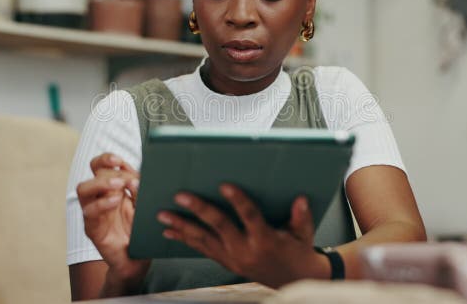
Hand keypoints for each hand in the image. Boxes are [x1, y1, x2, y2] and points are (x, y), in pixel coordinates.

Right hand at [76, 153, 149, 282]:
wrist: (137, 259)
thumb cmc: (139, 230)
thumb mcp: (144, 204)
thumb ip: (139, 189)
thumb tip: (133, 177)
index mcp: (111, 188)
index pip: (99, 165)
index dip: (106, 158)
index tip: (119, 160)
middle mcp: (99, 197)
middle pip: (92, 173)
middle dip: (110, 171)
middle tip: (125, 179)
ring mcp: (93, 213)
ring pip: (83, 189)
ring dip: (101, 183)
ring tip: (119, 186)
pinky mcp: (92, 229)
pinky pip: (89, 212)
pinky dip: (102, 204)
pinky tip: (116, 201)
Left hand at [156, 184, 329, 287]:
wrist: (293, 282)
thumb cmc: (298, 253)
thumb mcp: (304, 234)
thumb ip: (301, 216)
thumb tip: (300, 199)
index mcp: (265, 239)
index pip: (249, 216)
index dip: (237, 200)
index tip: (224, 185)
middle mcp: (245, 249)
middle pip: (219, 226)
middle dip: (198, 210)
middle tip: (180, 196)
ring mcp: (233, 258)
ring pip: (203, 239)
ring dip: (182, 226)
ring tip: (163, 215)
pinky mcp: (226, 262)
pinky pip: (202, 249)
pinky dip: (184, 239)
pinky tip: (169, 232)